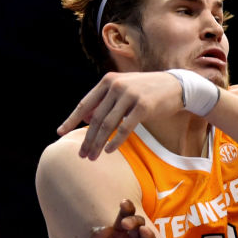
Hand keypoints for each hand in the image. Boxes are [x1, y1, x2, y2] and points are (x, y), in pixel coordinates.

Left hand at [57, 72, 184, 159]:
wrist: (176, 86)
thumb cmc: (147, 90)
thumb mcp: (124, 89)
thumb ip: (105, 101)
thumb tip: (85, 117)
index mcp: (108, 81)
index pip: (85, 104)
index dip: (72, 119)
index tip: (60, 133)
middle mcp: (116, 86)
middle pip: (95, 118)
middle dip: (87, 139)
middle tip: (81, 154)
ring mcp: (130, 95)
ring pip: (108, 124)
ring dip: (99, 143)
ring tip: (93, 156)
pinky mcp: (143, 106)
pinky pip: (125, 128)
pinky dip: (116, 141)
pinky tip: (110, 151)